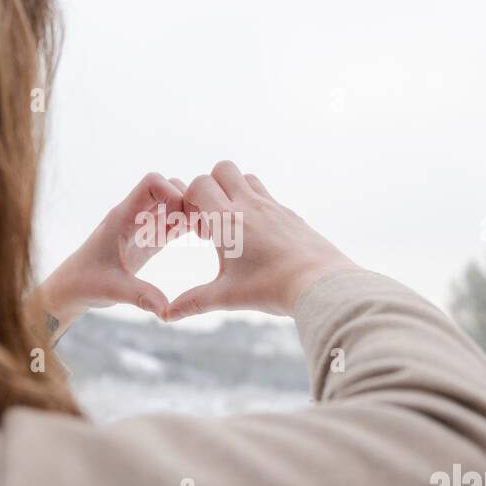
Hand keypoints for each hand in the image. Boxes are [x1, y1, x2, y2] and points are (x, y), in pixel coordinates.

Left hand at [30, 173, 186, 336]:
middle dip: (188, 202)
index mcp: (123, 218)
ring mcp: (142, 225)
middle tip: (201, 228)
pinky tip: (199, 237)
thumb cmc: (86, 283)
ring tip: (204, 233)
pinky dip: (187, 224)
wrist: (72, 287)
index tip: (182, 217)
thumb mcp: (113, 290)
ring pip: (173, 202)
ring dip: (191, 212)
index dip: (172, 192)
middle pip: (168, 187)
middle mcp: (134, 215)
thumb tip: (166, 309)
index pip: (151, 183)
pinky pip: (172, 220)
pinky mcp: (148, 238)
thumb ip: (140, 296)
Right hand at [165, 161, 357, 320]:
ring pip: (246, 177)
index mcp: (227, 220)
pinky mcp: (289, 214)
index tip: (198, 230)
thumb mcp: (227, 297)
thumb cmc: (270, 288)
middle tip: (214, 222)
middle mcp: (249, 205)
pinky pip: (267, 195)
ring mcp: (272, 206)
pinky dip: (255, 205)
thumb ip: (193, 302)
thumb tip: (167, 316)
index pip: (199, 184)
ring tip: (235, 227)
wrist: (318, 283)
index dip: (190, 201)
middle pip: (222, 169)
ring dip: (234, 192)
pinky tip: (259, 237)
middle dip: (211, 188)